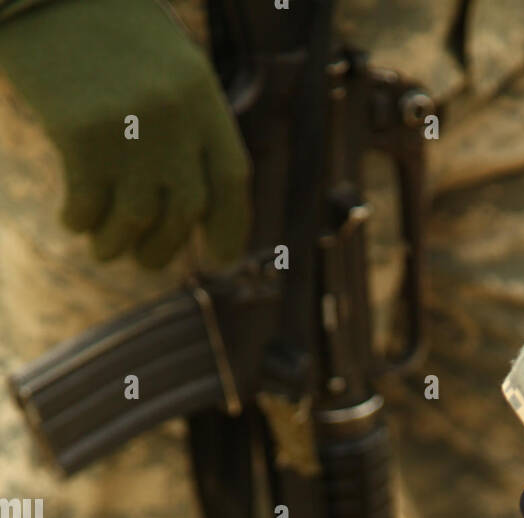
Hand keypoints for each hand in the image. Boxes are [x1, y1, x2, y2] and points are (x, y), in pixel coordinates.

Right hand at [0, 0, 250, 267]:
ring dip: (117, 245)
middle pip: (185, 209)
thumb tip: (191, 213)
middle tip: (145, 258)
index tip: (219, 260)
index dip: (230, 228)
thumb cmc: (103, 30)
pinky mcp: (81, 135)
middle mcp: (174, 114)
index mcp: (201, 94)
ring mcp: (128, 125)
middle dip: (166, 247)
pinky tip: (72, 218)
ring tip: (103, 247)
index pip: (231, 178)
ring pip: (135, 220)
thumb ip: (186, 127)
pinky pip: (87, 206)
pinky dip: (80, 222)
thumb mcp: (165, 67)